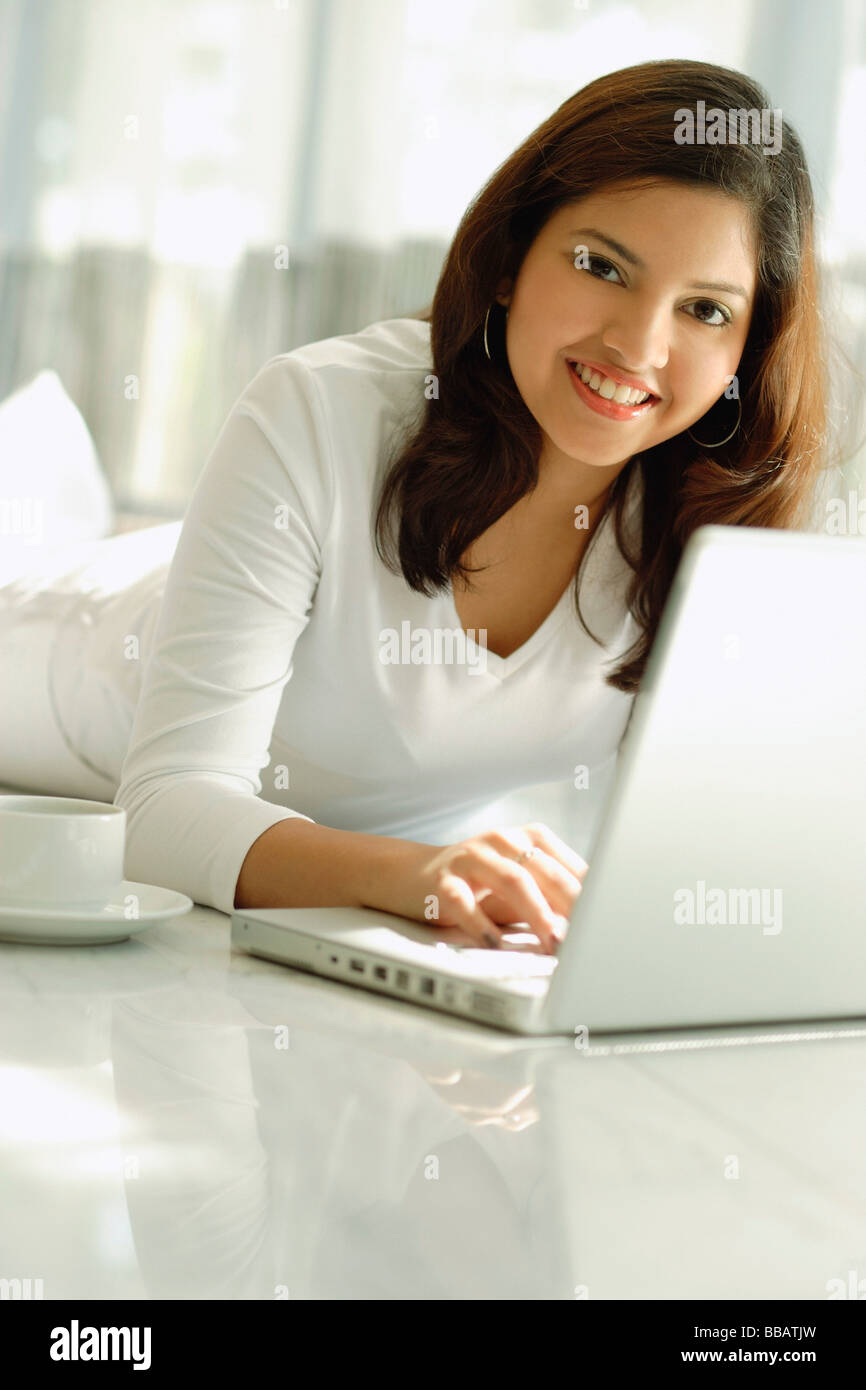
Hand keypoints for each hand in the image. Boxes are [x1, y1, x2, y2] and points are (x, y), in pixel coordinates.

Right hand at [409, 822, 587, 953]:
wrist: (414, 875)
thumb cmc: (479, 885)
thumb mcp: (519, 887)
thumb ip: (551, 901)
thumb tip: (590, 927)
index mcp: (529, 837)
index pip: (567, 865)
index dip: (588, 894)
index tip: (606, 921)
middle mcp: (502, 840)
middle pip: (543, 871)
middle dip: (568, 906)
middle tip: (586, 937)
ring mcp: (471, 856)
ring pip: (511, 880)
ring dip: (536, 914)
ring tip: (552, 941)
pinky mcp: (442, 878)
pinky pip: (464, 900)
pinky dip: (482, 925)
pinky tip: (496, 945)